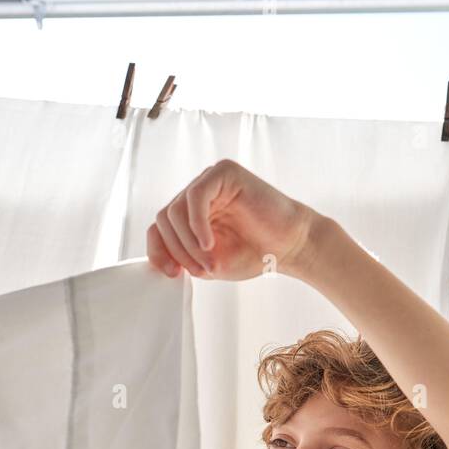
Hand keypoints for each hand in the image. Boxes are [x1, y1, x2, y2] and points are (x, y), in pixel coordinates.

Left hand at [147, 159, 315, 281]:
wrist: (289, 247)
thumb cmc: (253, 254)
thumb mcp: (209, 264)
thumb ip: (184, 259)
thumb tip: (161, 261)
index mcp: (190, 214)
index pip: (159, 227)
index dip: (159, 251)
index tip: (172, 274)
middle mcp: (197, 195)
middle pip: (164, 219)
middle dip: (178, 250)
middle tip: (200, 270)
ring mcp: (209, 181)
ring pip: (176, 210)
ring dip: (189, 243)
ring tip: (210, 261)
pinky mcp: (224, 173)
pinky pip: (196, 196)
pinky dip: (197, 224)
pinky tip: (210, 243)